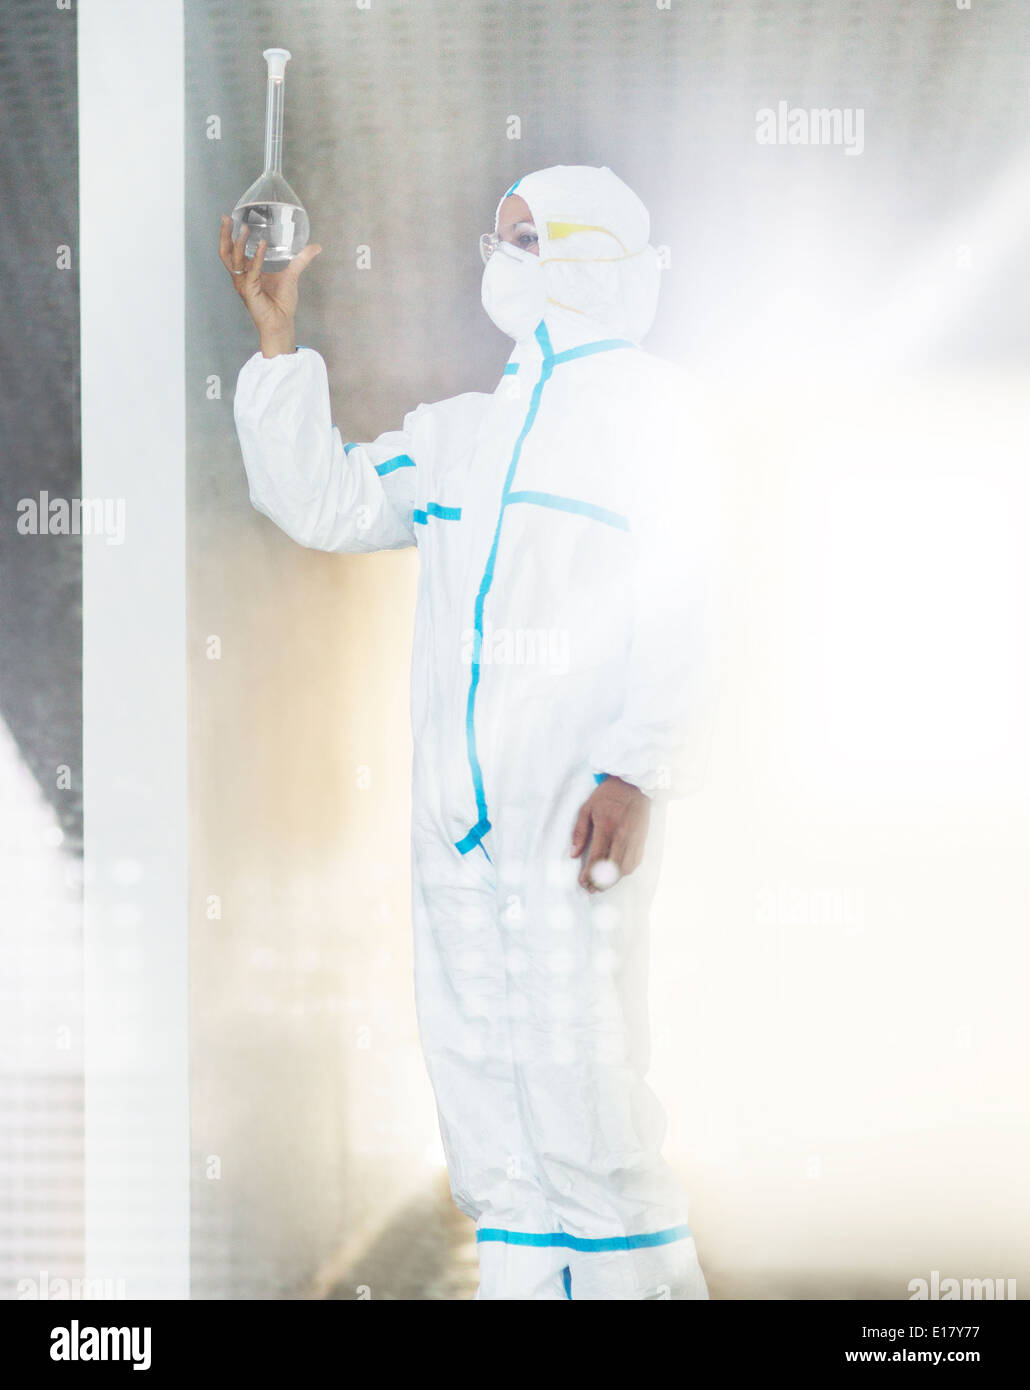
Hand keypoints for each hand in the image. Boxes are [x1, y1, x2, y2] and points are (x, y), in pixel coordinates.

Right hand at [219, 215, 321, 353]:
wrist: (282, 323)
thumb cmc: (282, 303)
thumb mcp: (292, 275)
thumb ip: (301, 259)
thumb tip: (316, 246)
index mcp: (247, 271)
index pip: (233, 250)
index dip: (230, 234)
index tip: (232, 218)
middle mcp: (241, 276)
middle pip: (226, 252)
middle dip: (225, 234)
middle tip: (226, 217)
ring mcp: (243, 283)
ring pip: (234, 259)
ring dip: (239, 242)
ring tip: (245, 228)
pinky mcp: (249, 290)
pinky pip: (252, 271)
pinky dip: (257, 257)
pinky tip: (263, 245)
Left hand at [570, 776, 650, 892]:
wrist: (633, 784)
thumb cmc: (607, 795)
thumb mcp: (586, 808)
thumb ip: (579, 832)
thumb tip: (573, 854)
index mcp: (606, 827)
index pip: (596, 858)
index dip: (588, 874)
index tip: (582, 882)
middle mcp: (622, 836)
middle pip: (611, 868)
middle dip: (600, 883)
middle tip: (591, 889)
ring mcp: (634, 839)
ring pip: (624, 868)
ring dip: (613, 881)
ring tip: (602, 885)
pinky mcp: (642, 839)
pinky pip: (635, 862)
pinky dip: (625, 872)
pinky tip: (617, 875)